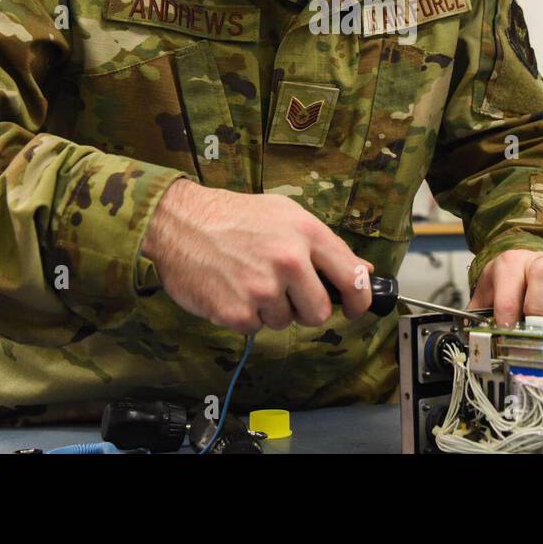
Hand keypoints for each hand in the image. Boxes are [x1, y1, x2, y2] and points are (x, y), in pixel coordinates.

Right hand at [141, 178, 373, 334]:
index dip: (360, 300)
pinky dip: (245, 316)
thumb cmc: (234, 216)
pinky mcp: (237, 311)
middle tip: (285, 292)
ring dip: (271, 310)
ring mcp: (262, 288)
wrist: (180, 222)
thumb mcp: (286, 215)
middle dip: (306, 309)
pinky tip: (232, 289)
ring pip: (285, 322)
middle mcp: (288, 260)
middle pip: (320, 313)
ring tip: (249, 280)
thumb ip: (324, 245)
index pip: (351, 277)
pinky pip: (255, 328)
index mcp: (306, 233)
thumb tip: (362, 272)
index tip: (355, 309)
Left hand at [467, 249, 542, 326]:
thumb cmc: (507, 288)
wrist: (525, 269)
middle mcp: (542, 264)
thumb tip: (472, 341)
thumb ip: (477, 317)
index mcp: (512, 264)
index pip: (509, 277)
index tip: (506, 327)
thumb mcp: (486, 298)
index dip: (507, 306)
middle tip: (534, 324)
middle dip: (538, 304)